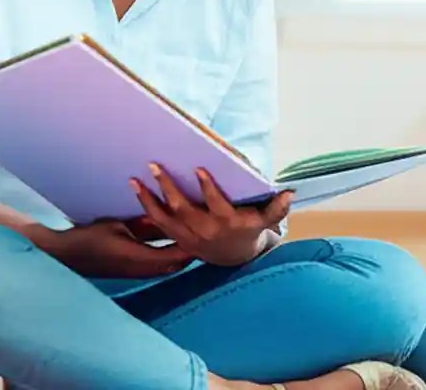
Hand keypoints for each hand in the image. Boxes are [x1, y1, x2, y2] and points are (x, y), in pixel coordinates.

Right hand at [29, 220, 192, 277]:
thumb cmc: (88, 238)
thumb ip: (143, 222)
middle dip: (192, 250)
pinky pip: (159, 266)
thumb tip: (166, 215)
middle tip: (205, 234)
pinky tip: (173, 244)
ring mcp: (138, 273)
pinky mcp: (133, 272)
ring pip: (169, 267)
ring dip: (181, 254)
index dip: (193, 243)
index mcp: (140, 258)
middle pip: (177, 264)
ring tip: (194, 237)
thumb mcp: (118, 225)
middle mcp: (143, 269)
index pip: (176, 254)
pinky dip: (170, 256)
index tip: (204, 230)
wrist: (66, 256)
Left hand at [132, 163, 292, 266]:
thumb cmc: (248, 231)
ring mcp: (188, 236)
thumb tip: (290, 193)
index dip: (208, 188)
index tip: (199, 169)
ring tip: (135, 180)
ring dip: (148, 199)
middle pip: (182, 208)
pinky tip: (136, 192)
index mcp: (226, 222)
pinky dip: (146, 209)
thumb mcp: (264, 221)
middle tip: (155, 166)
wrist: (234, 258)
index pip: (215, 204)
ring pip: (163, 218)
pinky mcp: (177, 239)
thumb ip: (276, 208)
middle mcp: (204, 230)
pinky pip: (158, 225)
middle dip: (167, 187)